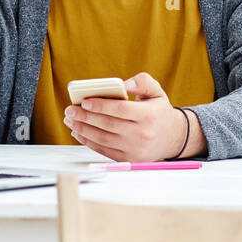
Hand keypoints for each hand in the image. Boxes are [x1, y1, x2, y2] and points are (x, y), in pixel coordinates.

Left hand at [64, 72, 201, 161]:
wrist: (172, 138)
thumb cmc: (159, 112)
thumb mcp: (156, 91)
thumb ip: (142, 82)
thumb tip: (124, 84)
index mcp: (149, 116)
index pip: (121, 110)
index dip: (101, 105)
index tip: (85, 101)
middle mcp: (142, 134)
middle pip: (108, 125)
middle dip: (85, 116)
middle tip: (70, 109)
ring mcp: (135, 149)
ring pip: (103, 139)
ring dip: (83, 129)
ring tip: (70, 119)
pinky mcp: (128, 159)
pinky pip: (104, 150)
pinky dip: (88, 141)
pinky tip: (78, 132)